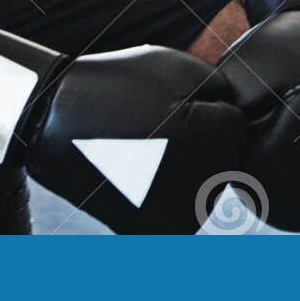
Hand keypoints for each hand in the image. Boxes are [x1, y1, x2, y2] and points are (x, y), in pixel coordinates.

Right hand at [0, 28, 245, 233]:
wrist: (53, 120)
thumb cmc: (119, 86)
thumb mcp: (181, 68)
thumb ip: (225, 92)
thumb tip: (247, 115)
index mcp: (209, 145)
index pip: (238, 127)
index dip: (211, 106)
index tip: (174, 102)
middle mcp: (197, 191)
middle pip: (226, 160)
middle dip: (205, 138)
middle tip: (159, 121)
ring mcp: (173, 218)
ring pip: (206, 185)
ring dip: (190, 164)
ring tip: (148, 141)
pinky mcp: (151, 232)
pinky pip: (179, 207)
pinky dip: (168, 188)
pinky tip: (141, 166)